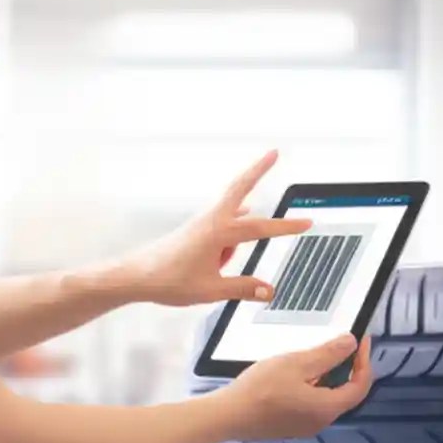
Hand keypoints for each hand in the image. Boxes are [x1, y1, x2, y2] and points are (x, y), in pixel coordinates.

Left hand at [130, 150, 311, 306]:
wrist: (135, 276)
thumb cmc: (168, 280)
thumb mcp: (211, 290)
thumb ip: (243, 289)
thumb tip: (270, 290)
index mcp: (217, 232)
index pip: (260, 228)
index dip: (286, 227)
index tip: (307, 223)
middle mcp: (210, 220)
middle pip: (240, 187)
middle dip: (259, 170)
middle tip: (275, 152)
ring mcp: (202, 222)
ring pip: (229, 215)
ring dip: (233, 237)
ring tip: (210, 271)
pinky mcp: (196, 229)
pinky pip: (220, 224)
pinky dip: (231, 228)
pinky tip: (239, 228)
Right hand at [218, 334, 373, 441]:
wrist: (227, 416)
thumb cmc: (259, 390)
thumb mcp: (297, 364)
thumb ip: (328, 354)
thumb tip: (351, 343)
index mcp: (327, 408)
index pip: (360, 386)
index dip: (364, 361)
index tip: (360, 341)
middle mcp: (320, 422)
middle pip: (345, 393)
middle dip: (348, 368)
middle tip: (342, 345)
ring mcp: (304, 426)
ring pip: (327, 398)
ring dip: (329, 376)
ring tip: (319, 354)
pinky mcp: (290, 426)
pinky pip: (312, 404)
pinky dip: (314, 386)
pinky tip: (299, 373)